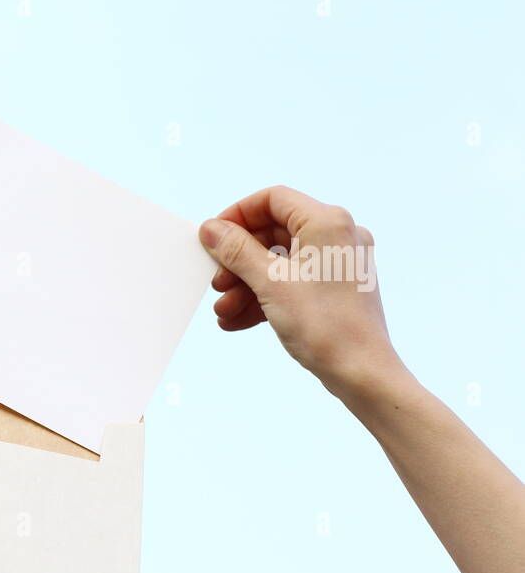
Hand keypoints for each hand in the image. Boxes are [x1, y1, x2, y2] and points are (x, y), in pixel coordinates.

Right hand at [199, 185, 403, 397]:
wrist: (361, 372)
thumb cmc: (324, 325)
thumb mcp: (270, 283)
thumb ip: (237, 251)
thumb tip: (211, 229)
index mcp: (327, 222)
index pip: (272, 200)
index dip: (237, 216)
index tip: (213, 239)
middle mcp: (338, 235)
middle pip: (273, 232)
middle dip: (239, 261)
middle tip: (217, 283)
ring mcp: (339, 263)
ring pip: (280, 261)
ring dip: (247, 284)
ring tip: (224, 311)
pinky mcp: (336, 288)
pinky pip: (293, 282)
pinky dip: (265, 297)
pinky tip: (239, 321)